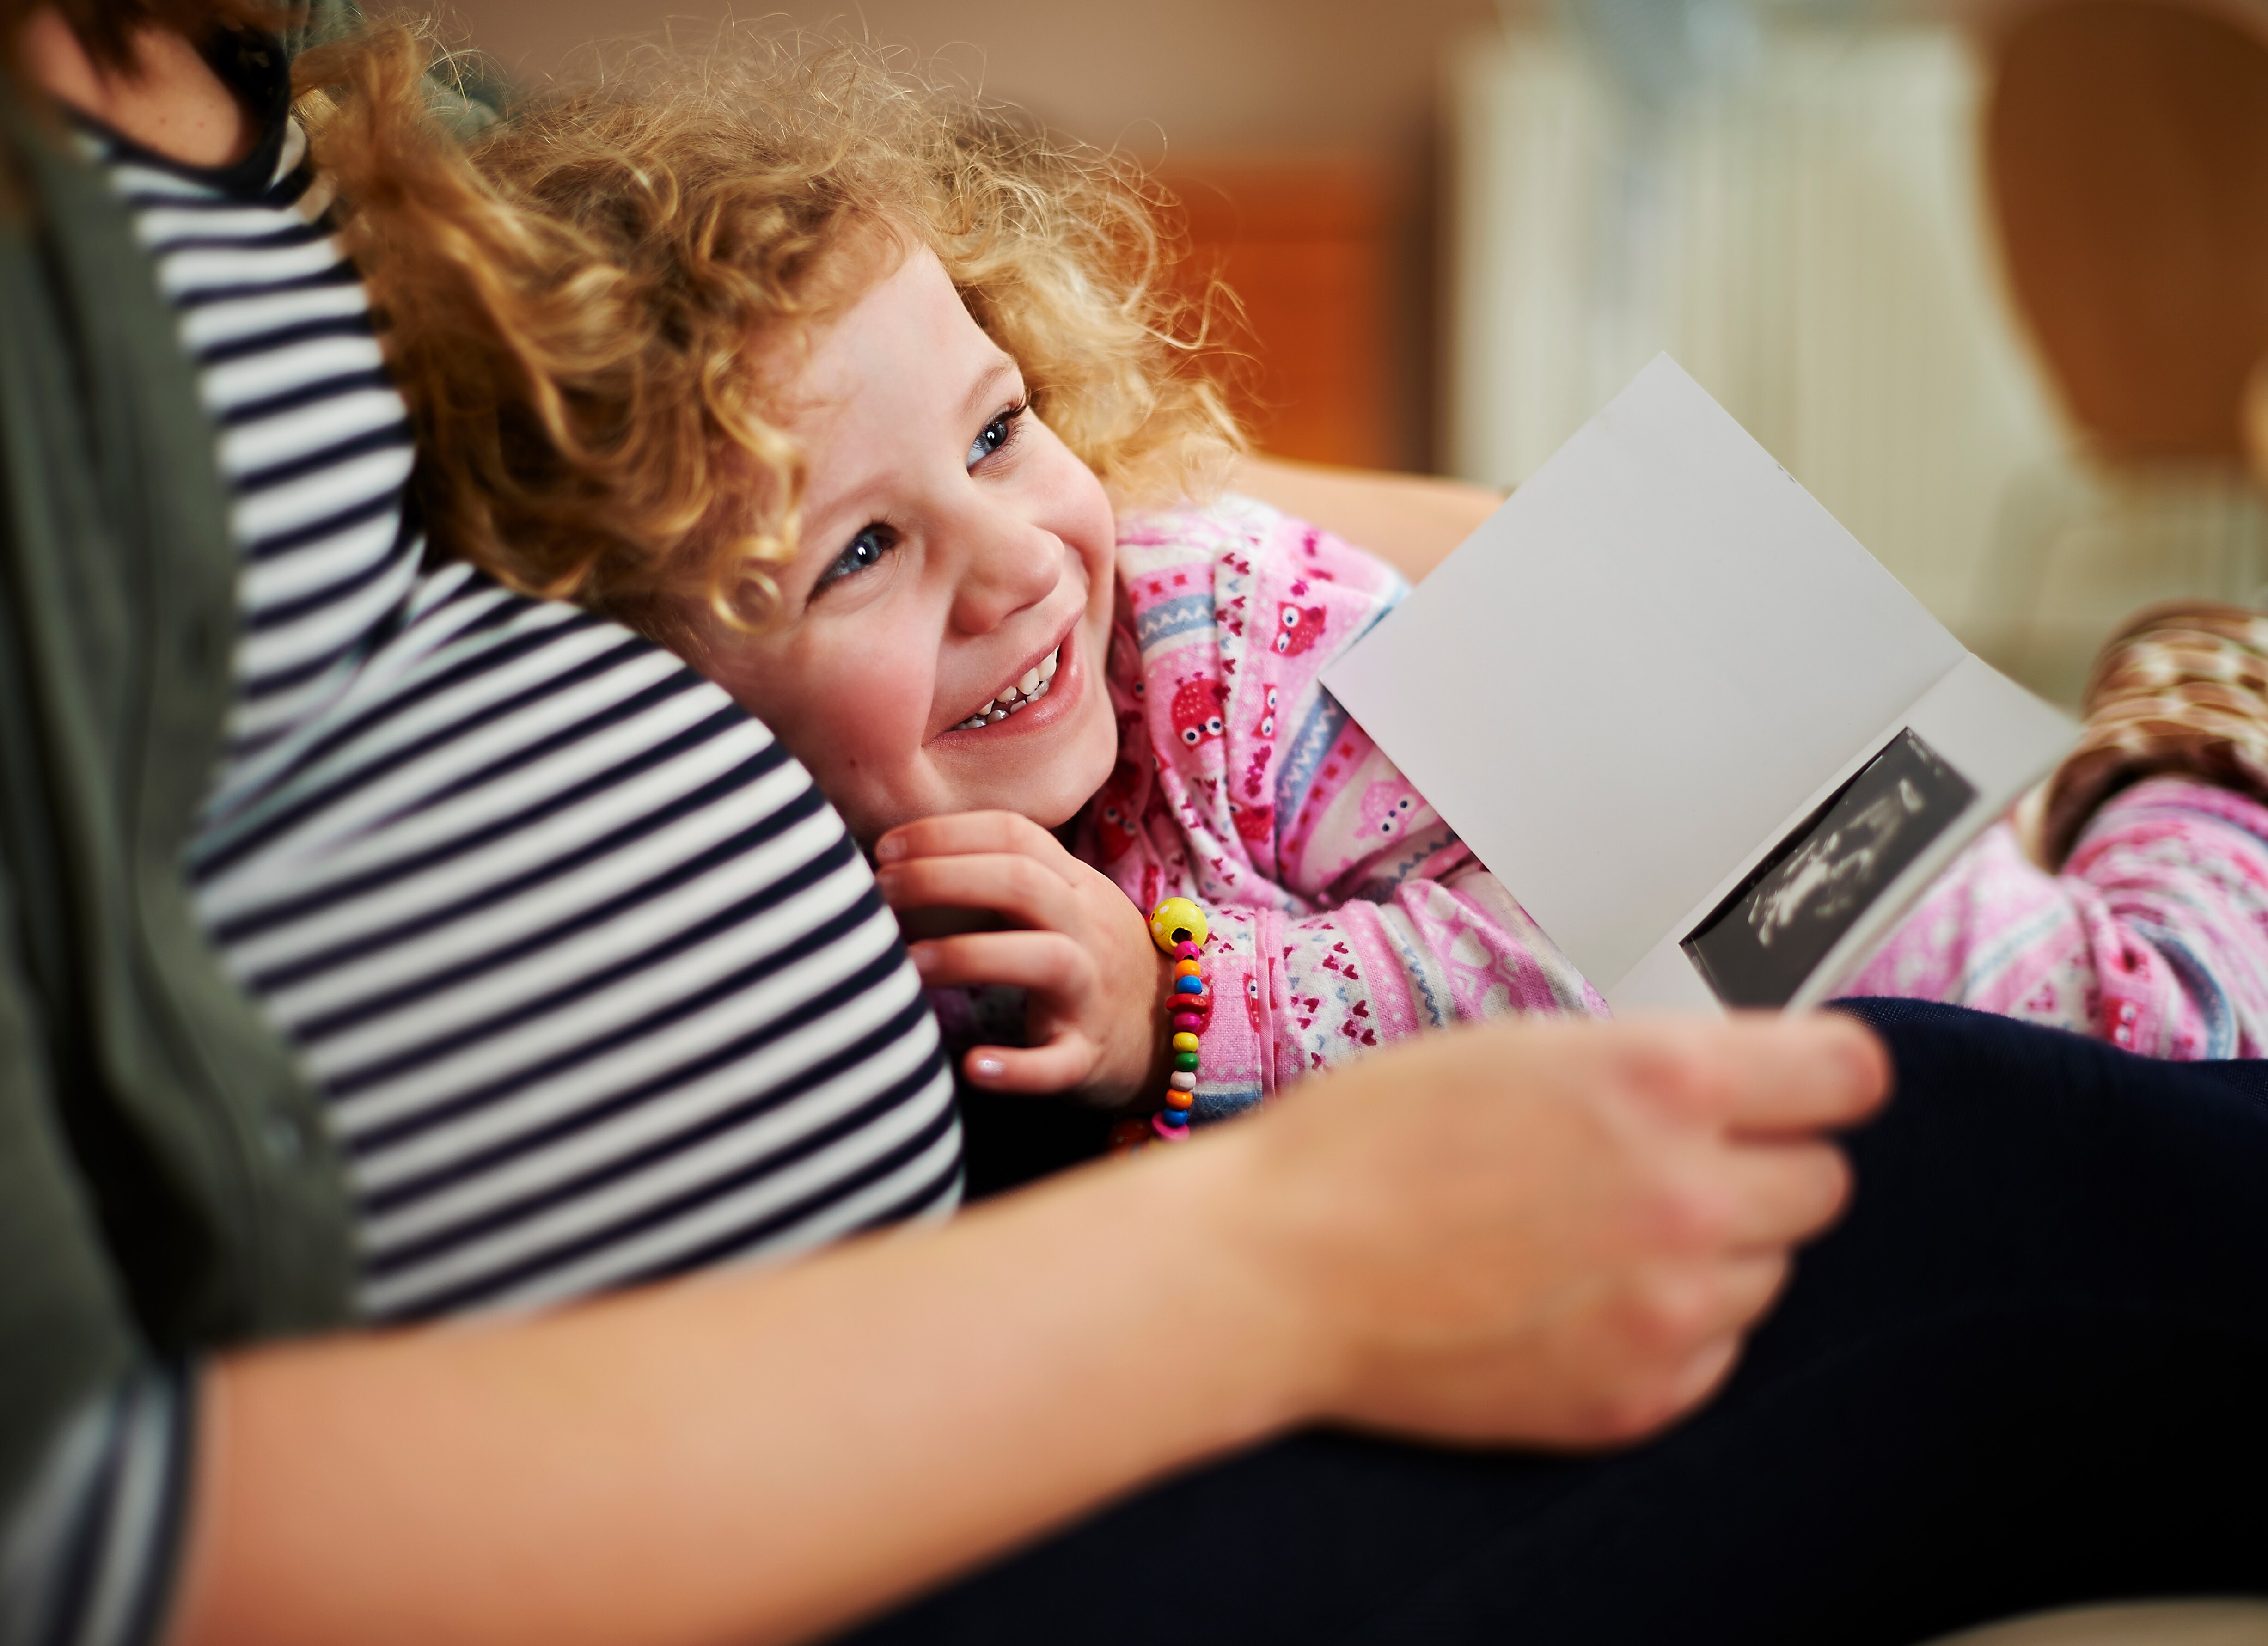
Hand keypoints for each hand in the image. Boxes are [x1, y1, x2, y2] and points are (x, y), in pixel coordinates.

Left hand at [873, 811, 1170, 1105]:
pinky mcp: (1090, 1055)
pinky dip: (1017, 1068)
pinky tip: (972, 1068)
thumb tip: (898, 860)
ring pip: (1045, 959)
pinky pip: (1058, 1063)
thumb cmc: (1089, 960)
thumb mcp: (1063, 904)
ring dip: (970, 956)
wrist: (1177, 1034)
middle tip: (881, 892)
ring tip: (910, 965)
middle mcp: (1089, 928)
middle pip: (1022, 882)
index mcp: (1075, 885)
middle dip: (942, 878)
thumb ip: (1000, 879)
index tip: (884, 848)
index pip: (1014, 833)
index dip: (945, 833)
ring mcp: (1093, 992)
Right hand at [1211, 1011, 1888, 1446]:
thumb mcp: (1519, 1047)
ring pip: (1769, 1270)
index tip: (1801, 1086)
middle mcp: (1689, 1195)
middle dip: (1758, 1164)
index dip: (1819, 1076)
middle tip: (1668, 1161)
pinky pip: (1715, 1349)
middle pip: (1822, 1181)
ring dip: (1710, 1249)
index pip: (1849, 1075)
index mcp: (1663, 1081)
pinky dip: (1666, 1324)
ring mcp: (1672, 1308)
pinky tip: (1573, 1297)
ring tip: (1594, 1235)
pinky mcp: (1641, 1396)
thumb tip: (1734, 1083)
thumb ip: (1648, 1066)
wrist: (1277, 1268)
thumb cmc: (1366, 1146)